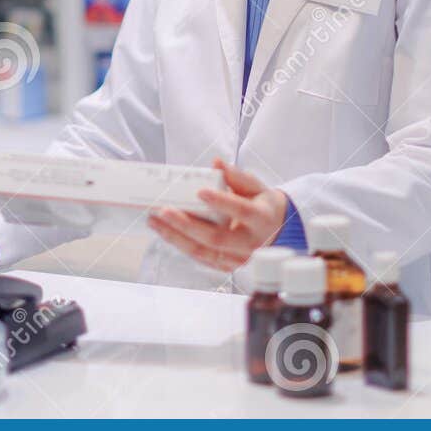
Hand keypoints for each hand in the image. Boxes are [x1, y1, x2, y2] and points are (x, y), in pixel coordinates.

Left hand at [146, 159, 288, 273]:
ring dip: (175, 237)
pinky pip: (200, 257)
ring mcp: (238, 259)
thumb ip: (236, 176)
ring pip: (203, 251)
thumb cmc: (262, 206)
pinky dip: (180, 245)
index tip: (200, 192)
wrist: (276, 232)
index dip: (221, 202)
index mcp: (262, 218)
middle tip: (163, 211)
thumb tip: (216, 163)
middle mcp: (251, 243)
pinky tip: (165, 232)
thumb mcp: (256, 187)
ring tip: (154, 221)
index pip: (241, 210)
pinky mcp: (227, 267)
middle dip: (186, 225)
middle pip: (216, 238)